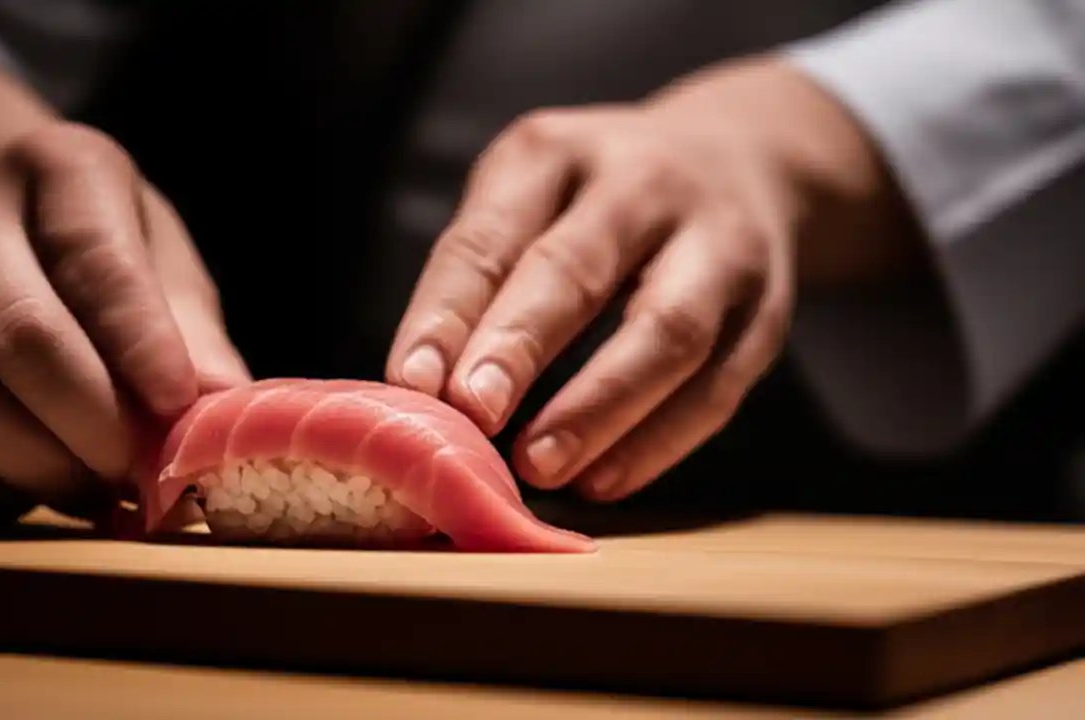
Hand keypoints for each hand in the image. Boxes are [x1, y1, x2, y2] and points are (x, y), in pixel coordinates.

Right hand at [0, 48, 247, 517]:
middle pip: (24, 339)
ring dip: (40, 471)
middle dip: (98, 428)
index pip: (96, 259)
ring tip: (96, 490)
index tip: (179, 408)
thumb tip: (225, 405)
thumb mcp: (147, 238)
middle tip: (146, 475)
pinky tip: (28, 489)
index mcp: (55, 169)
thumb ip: (186, 320)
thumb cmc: (69, 226)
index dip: (142, 344)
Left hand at [387, 55, 917, 500]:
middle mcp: (644, 184)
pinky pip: (717, 385)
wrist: (743, 159)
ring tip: (539, 464)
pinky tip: (604, 479)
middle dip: (521, 344)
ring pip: (668, 330)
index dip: (447, 313)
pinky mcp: (767, 309)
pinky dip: (659, 441)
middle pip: (579, 268)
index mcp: (556, 153)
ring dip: (599, 407)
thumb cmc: (595, 200)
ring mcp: (719, 244)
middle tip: (475, 412)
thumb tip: (425, 392)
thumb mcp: (526, 198)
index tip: (414, 383)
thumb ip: (478, 282)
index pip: (490, 236)